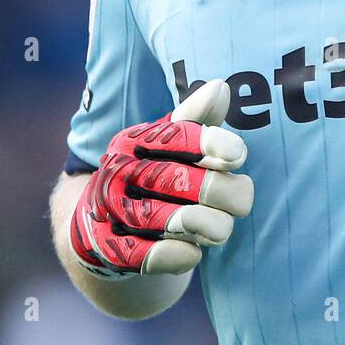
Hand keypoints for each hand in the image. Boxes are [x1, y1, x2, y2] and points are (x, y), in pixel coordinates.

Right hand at [69, 80, 252, 278]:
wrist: (101, 229)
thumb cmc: (153, 177)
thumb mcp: (170, 145)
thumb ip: (197, 119)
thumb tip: (220, 87)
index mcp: (135, 141)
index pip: (177, 136)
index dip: (212, 144)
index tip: (238, 156)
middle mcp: (119, 172)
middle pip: (181, 180)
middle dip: (223, 193)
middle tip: (242, 201)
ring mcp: (111, 211)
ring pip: (174, 219)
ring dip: (211, 226)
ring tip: (223, 229)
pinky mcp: (111, 251)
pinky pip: (155, 256)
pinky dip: (183, 255)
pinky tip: (194, 251)